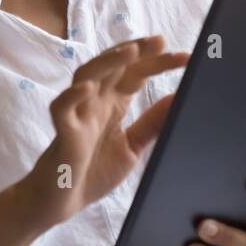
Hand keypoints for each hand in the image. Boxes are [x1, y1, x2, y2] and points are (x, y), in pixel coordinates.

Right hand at [22, 34, 188, 228]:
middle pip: (114, 67)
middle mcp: (95, 102)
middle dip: (136, 51)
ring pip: (86, 76)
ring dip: (107, 62)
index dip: (157, 62)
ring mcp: (77, 115)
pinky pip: (61, 108)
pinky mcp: (63, 133)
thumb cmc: (92, 172)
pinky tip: (88, 89)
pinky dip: (72, 96)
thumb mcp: (132, 147)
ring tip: (130, 52)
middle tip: (161, 41)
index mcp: (112, 104)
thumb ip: (152, 124)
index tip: (185, 56)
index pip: (135, 73)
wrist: (60, 203)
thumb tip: (179, 98)